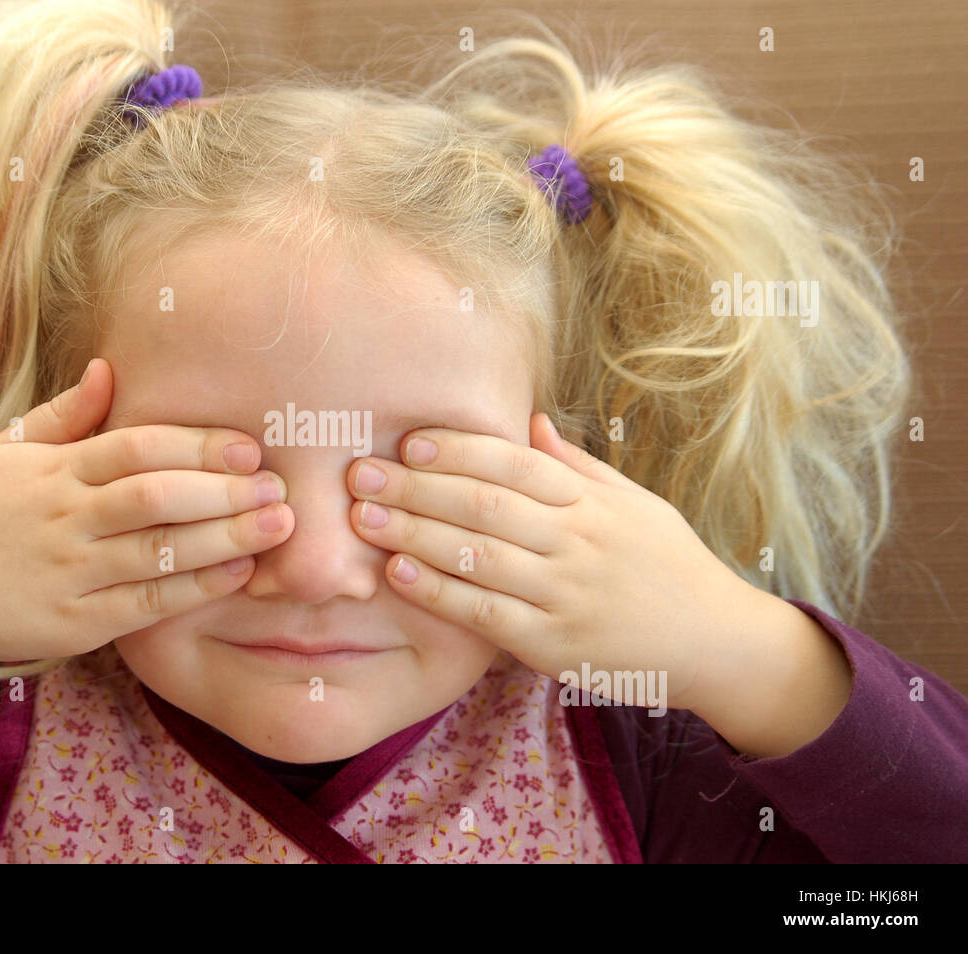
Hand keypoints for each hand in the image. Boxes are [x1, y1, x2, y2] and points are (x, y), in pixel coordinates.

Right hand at [0, 358, 294, 662]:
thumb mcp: (4, 451)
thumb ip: (63, 415)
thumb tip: (109, 367)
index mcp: (53, 471)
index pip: (135, 447)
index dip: (196, 445)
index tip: (249, 446)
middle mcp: (64, 519)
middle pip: (154, 496)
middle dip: (223, 490)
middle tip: (279, 485)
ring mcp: (68, 573)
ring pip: (156, 551)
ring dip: (224, 537)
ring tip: (277, 526)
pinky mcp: (72, 624)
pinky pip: (145, 604)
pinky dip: (194, 588)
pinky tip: (237, 573)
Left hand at [345, 412, 760, 712]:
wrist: (717, 643)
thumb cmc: (668, 565)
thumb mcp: (635, 504)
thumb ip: (577, 467)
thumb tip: (530, 420)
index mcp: (593, 503)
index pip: (517, 464)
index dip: (461, 448)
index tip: (410, 438)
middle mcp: (579, 542)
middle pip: (486, 505)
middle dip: (417, 486)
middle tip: (359, 472)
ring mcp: (566, 594)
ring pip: (479, 556)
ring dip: (413, 534)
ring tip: (364, 517)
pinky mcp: (555, 645)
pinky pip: (487, 614)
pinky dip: (440, 593)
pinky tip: (398, 575)